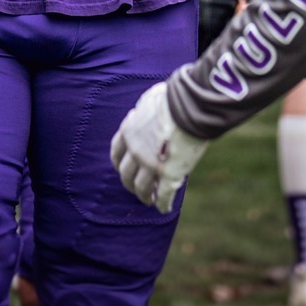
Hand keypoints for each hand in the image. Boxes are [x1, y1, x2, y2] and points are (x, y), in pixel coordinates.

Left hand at [109, 81, 206, 212]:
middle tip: (137, 189)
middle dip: (130, 184)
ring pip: (142, 188)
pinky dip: (163, 204)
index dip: (120, 164)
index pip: (117, 153)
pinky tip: (164, 208)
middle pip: (126, 175)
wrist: (189, 106)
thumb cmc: (173, 97)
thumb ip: (144, 110)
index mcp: (129, 132)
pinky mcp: (169, 175)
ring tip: (150, 201)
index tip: (123, 169)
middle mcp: (135, 151)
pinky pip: (164, 195)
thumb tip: (142, 109)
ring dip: (145, 196)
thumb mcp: (150, 100)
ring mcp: (151, 165)